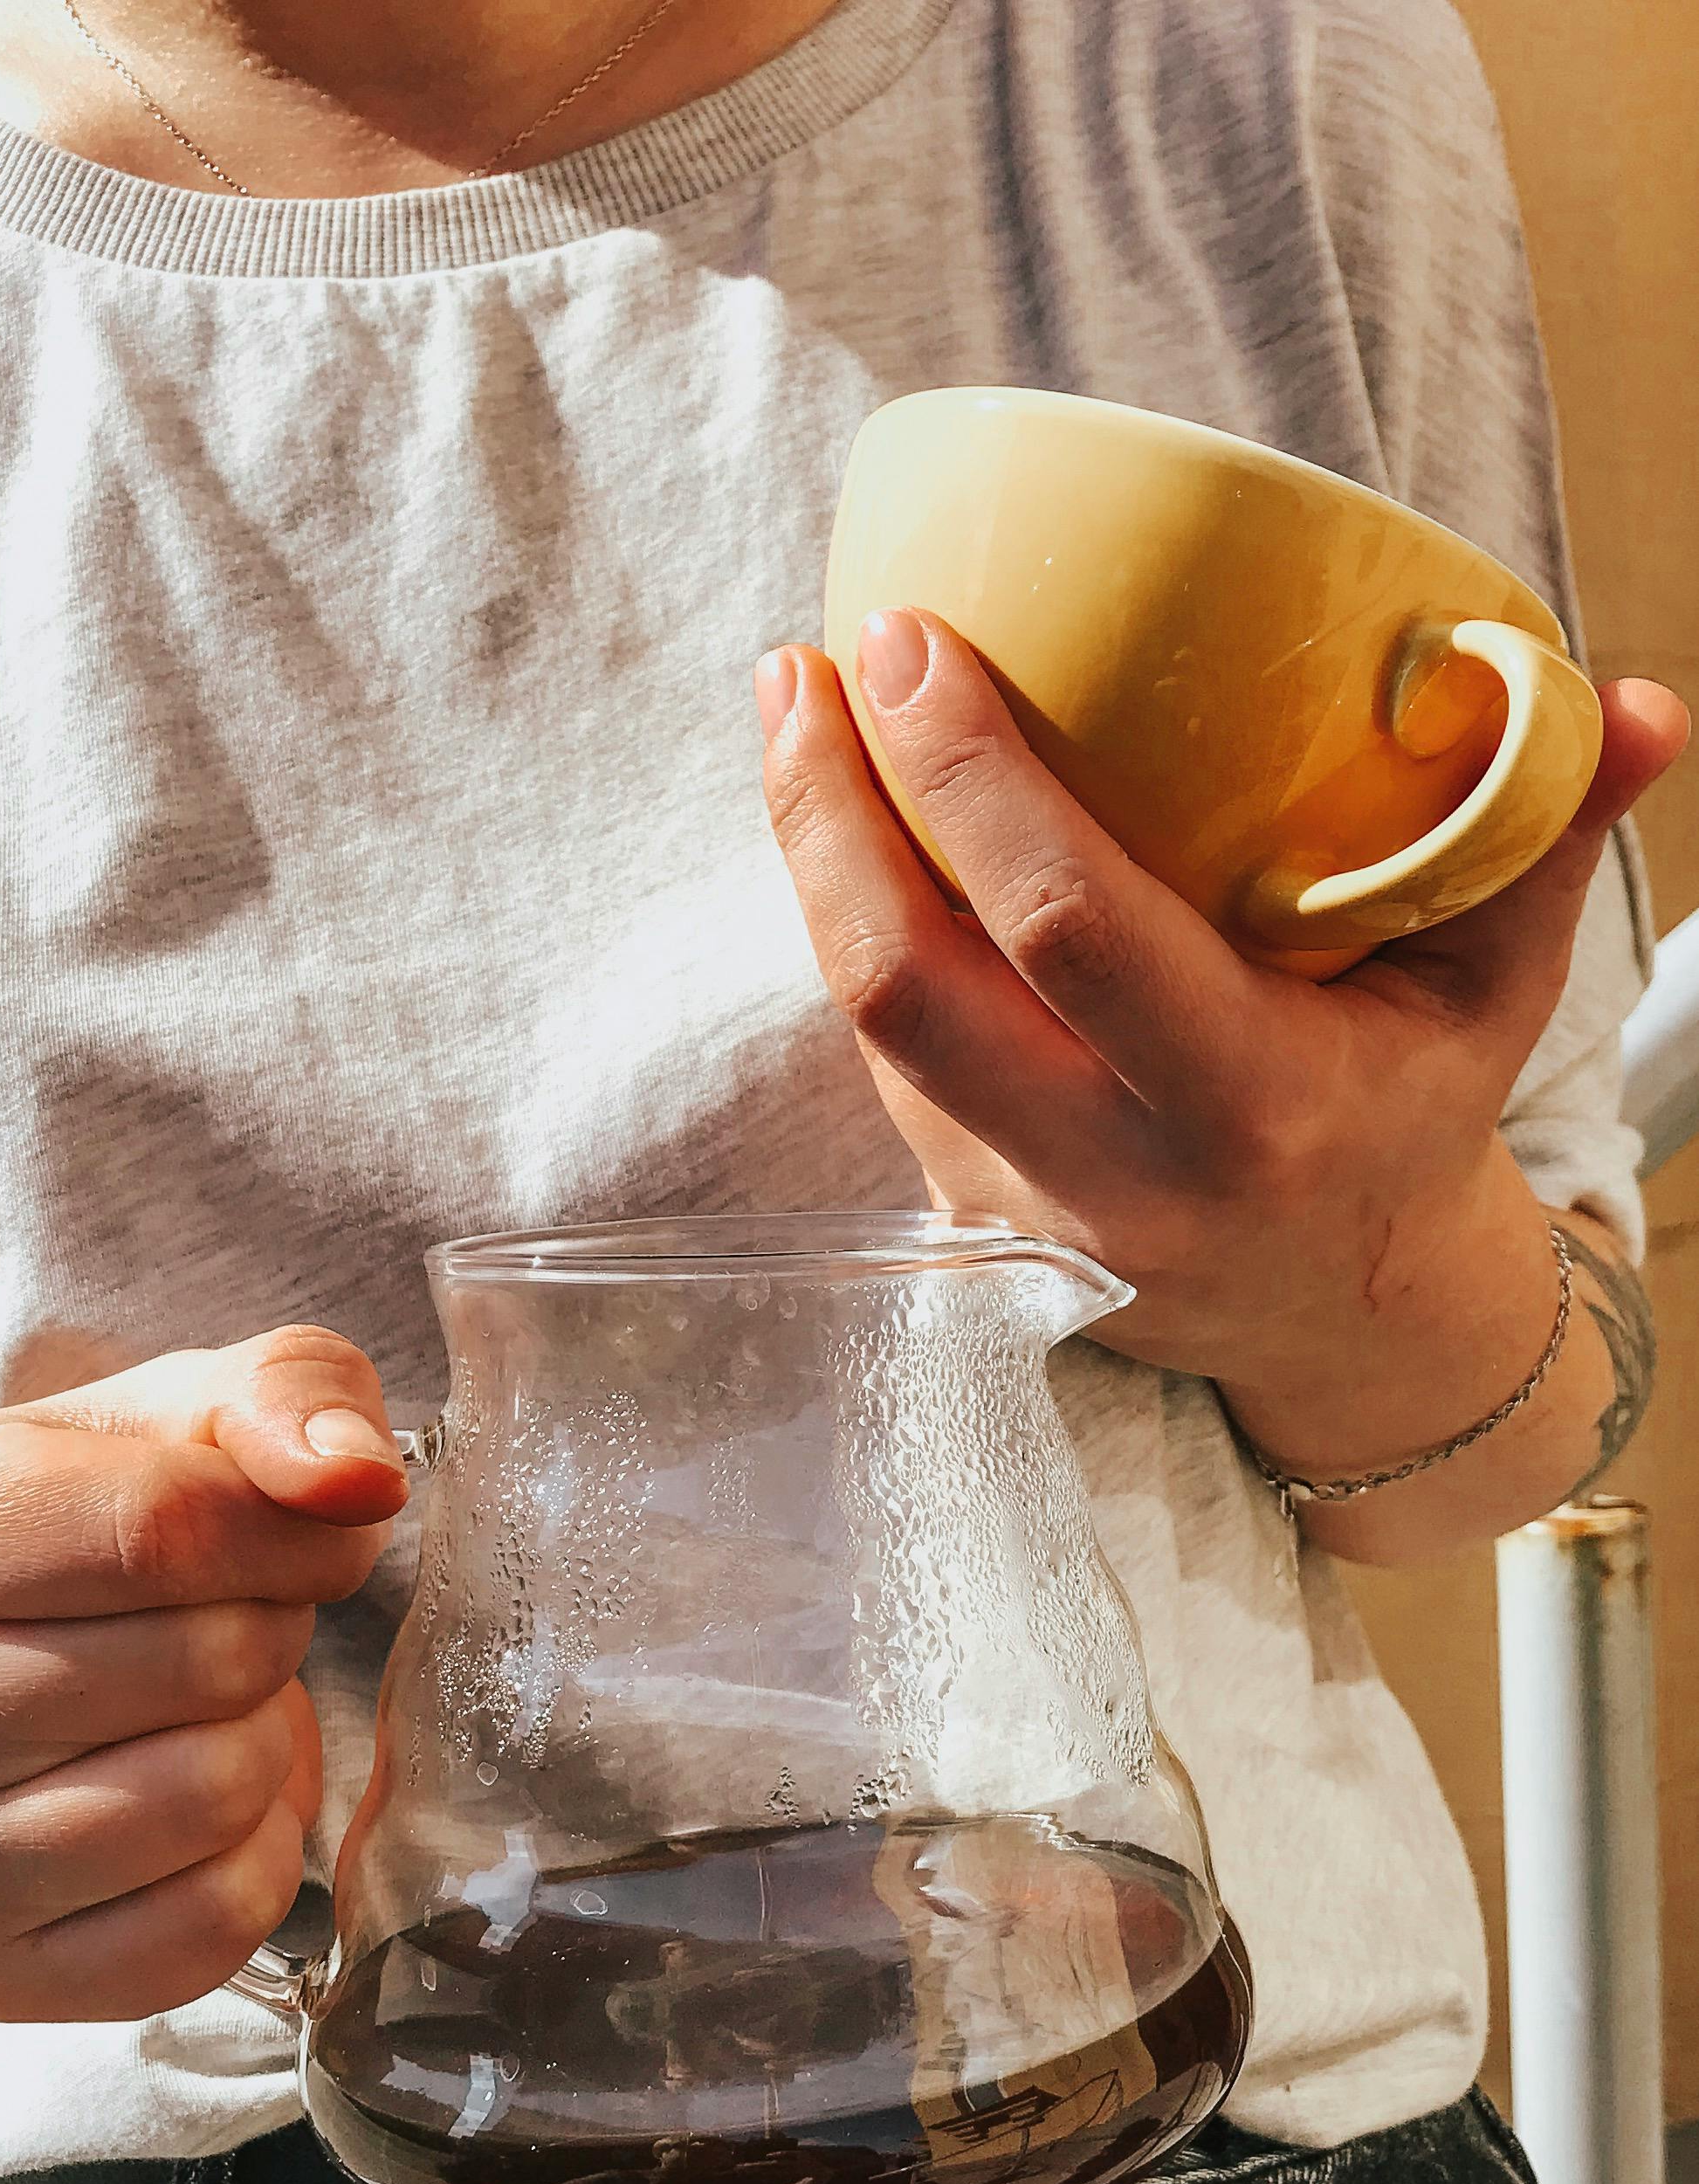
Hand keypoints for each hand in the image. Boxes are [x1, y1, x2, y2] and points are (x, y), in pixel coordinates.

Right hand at [0, 1327, 406, 2020]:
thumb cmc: (61, 1532)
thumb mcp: (156, 1414)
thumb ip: (280, 1397)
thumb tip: (354, 1481)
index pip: (165, 1528)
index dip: (295, 1528)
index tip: (320, 1529)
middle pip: (207, 1662)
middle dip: (269, 1624)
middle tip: (224, 1617)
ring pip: (218, 1793)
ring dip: (262, 1736)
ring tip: (201, 1705)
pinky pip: (216, 1924)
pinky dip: (255, 1854)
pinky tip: (198, 1805)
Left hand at [757, 611, 1686, 1463]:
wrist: (1338, 1317)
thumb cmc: (1409, 1114)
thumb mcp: (1496, 990)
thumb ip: (1542, 839)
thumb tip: (1633, 701)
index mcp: (1250, 1108)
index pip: (1068, 927)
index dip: (966, 778)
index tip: (907, 638)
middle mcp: (1113, 1175)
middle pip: (906, 984)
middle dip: (829, 811)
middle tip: (805, 660)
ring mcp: (1019, 1210)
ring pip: (865, 1024)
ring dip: (810, 857)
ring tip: (797, 709)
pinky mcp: (964, 1213)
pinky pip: (880, 1053)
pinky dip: (847, 922)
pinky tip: (845, 817)